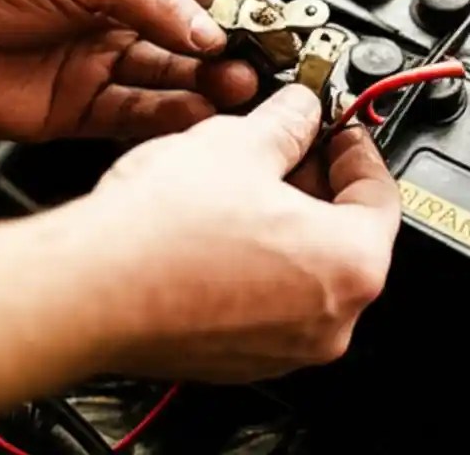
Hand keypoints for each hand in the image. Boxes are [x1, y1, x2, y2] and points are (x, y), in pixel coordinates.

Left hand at [0, 0, 261, 141]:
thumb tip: (211, 27)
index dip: (241, 9)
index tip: (277, 26)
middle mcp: (115, 22)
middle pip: (193, 43)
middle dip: (232, 55)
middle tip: (262, 69)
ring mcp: (97, 69)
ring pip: (172, 83)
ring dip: (209, 89)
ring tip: (239, 93)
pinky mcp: (78, 113)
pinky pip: (138, 117)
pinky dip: (171, 119)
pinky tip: (198, 117)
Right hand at [83, 84, 400, 382]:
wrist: (87, 290)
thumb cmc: (161, 232)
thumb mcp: (238, 145)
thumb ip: (287, 122)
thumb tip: (300, 110)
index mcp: (351, 265)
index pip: (381, 194)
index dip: (356, 147)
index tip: (338, 127)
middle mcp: (329, 321)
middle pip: (345, 236)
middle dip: (317, 183)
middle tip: (288, 144)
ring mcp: (284, 348)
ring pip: (303, 271)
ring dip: (284, 223)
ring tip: (242, 180)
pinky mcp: (239, 360)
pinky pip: (265, 302)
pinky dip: (254, 263)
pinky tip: (216, 226)